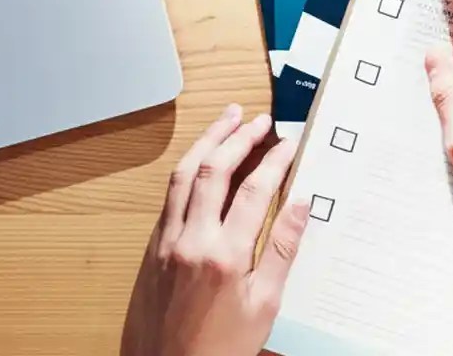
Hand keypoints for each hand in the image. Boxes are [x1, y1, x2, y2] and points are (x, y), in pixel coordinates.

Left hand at [120, 106, 307, 355]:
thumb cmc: (219, 349)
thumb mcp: (264, 307)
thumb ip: (281, 252)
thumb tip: (299, 206)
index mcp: (225, 256)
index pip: (254, 191)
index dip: (274, 161)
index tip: (289, 144)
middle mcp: (192, 240)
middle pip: (215, 170)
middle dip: (239, 138)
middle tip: (259, 119)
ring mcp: (167, 241)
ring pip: (184, 175)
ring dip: (208, 142)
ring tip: (227, 119)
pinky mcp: (152, 248)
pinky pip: (169, 196)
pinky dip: (187, 170)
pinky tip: (201, 161)